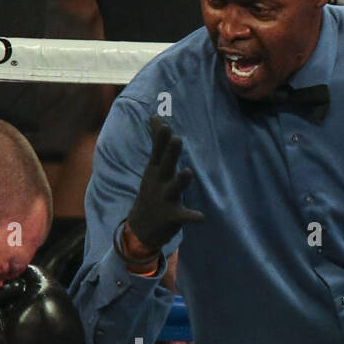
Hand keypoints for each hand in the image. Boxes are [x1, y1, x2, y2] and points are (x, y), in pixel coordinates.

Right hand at [125, 117, 201, 253]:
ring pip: (174, 188)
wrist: (142, 227)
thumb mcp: (152, 168)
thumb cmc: (153, 191)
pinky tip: (201, 217)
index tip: (164, 124)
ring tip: (188, 172)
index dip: (160, 139)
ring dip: (181, 181)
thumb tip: (155, 116)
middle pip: (165, 165)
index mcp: (155, 171)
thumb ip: (158, 144)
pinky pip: (183, 216)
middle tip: (177, 139)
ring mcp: (164, 200)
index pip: (157, 152)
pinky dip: (192, 216)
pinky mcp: (172, 216)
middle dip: (170, 153)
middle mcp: (159, 183)